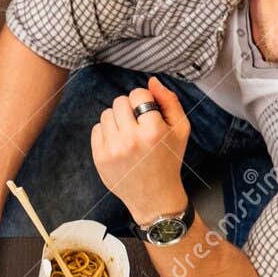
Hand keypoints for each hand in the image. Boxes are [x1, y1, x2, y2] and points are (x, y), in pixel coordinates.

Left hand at [90, 75, 190, 224]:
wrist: (154, 195)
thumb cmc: (169, 160)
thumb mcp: (180, 130)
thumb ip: (169, 101)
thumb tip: (152, 81)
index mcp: (153, 130)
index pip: (138, 94)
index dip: (144, 100)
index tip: (148, 113)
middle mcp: (130, 139)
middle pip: (119, 101)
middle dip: (129, 108)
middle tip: (138, 124)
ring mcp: (112, 149)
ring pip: (106, 113)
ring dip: (117, 119)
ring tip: (129, 134)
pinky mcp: (99, 157)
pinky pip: (96, 129)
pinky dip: (106, 132)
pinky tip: (119, 143)